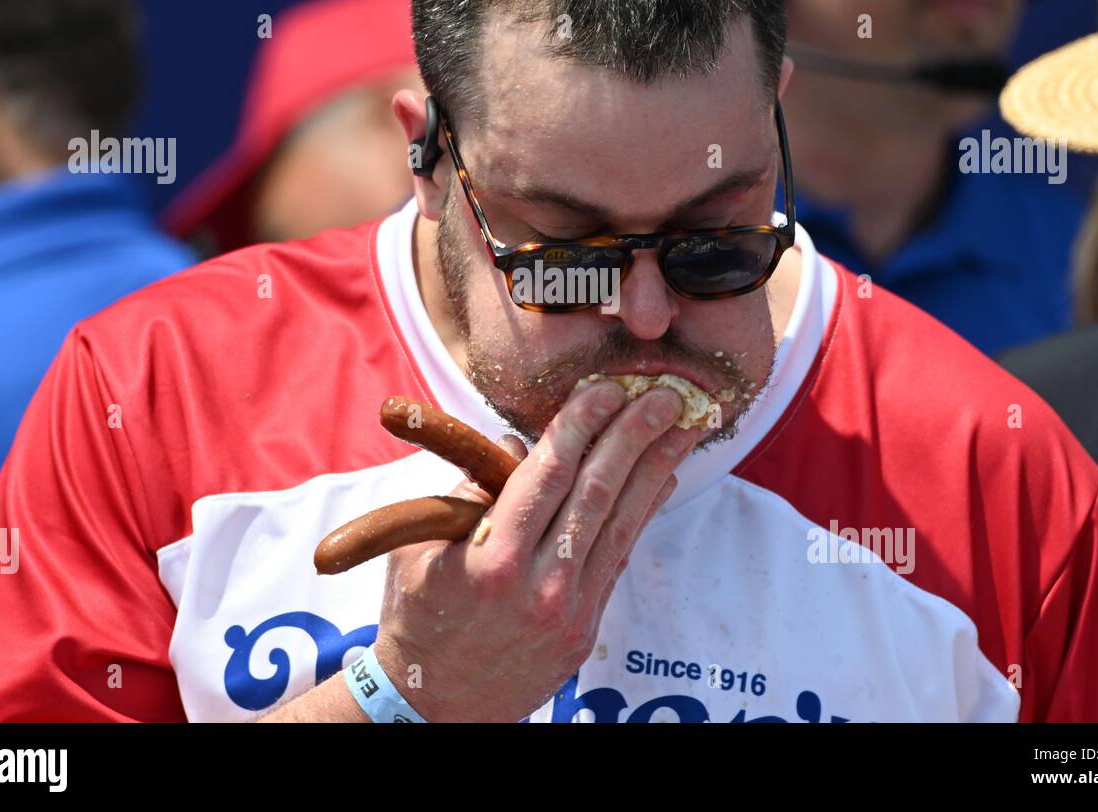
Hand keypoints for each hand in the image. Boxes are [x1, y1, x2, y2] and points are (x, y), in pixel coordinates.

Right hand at [369, 380, 699, 721]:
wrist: (435, 707)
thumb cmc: (416, 621)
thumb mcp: (417, 552)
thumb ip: (465, 494)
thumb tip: (516, 448)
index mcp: (491, 559)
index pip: (548, 474)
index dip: (581, 426)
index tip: (606, 390)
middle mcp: (538, 584)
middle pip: (596, 492)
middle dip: (634, 436)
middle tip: (664, 396)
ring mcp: (568, 609)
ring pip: (619, 522)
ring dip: (654, 468)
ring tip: (681, 427)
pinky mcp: (584, 627)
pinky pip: (619, 556)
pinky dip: (643, 512)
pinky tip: (662, 479)